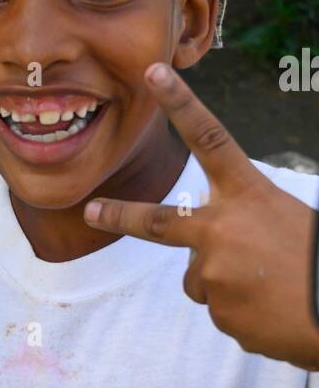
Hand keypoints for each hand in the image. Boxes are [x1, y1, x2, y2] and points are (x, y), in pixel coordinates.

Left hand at [83, 64, 318, 370]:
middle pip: (157, 222)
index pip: (210, 139)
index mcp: (250, 194)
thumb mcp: (287, 219)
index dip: (181, 104)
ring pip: (201, 280)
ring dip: (227, 285)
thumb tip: (214, 258)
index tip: (154, 73)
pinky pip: (222, 311)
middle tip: (91, 211)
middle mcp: (223, 229)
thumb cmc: (318, 261)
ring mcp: (216, 272)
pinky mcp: (220, 311)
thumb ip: (243, 223)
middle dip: (120, 216)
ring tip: (271, 288)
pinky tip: (273, 311)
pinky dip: (244, 314)